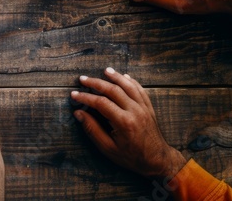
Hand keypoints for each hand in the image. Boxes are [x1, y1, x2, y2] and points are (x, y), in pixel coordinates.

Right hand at [72, 68, 186, 178]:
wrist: (158, 161)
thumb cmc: (132, 157)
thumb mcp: (108, 148)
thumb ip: (93, 129)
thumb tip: (78, 114)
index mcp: (123, 122)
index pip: (100, 103)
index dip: (85, 97)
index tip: (74, 95)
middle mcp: (135, 111)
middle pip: (113, 90)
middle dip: (96, 83)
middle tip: (82, 79)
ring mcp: (143, 108)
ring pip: (128, 86)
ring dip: (115, 77)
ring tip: (104, 71)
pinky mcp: (149, 108)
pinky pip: (140, 90)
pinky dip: (131, 82)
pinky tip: (124, 77)